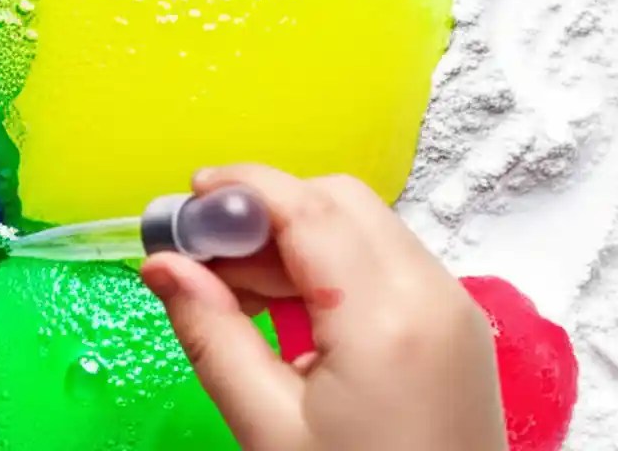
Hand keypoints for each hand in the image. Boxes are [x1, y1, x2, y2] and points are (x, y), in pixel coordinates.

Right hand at [141, 164, 506, 450]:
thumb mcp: (268, 427)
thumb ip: (212, 335)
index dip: (242, 190)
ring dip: (296, 237)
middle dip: (266, 212)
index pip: (308, 208)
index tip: (186, 201)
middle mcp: (432, 294)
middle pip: (339, 202)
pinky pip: (386, 259)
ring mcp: (454, 307)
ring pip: (364, 224)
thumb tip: (161, 264)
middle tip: (205, 258)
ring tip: (238, 294)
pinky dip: (331, 263)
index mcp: (385, 319)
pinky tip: (288, 309)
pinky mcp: (456, 325)